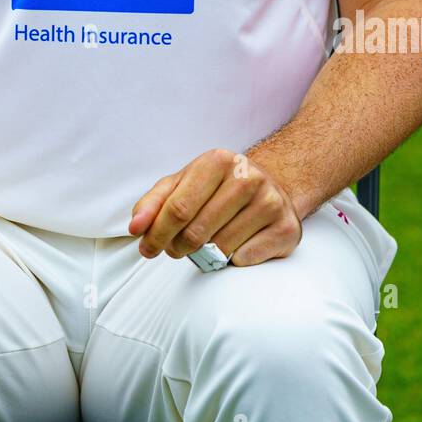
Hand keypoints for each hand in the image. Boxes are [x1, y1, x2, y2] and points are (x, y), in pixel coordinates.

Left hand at [128, 148, 302, 266]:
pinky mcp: (286, 228)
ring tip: (207, 243)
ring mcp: (270, 202)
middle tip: (176, 249)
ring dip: (206, 255)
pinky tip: (236, 245)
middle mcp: (247, 177)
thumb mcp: (183, 184)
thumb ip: (154, 203)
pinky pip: (245, 259)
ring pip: (220, 249)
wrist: (270, 187)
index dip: (157, 234)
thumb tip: (135, 227)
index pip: (177, 208)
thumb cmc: (217, 188)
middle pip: (196, 232)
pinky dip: (233, 260)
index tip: (147, 249)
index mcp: (218, 161)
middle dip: (178, 248)